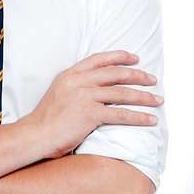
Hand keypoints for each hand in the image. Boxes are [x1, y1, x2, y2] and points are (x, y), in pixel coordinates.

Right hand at [26, 50, 162, 159]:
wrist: (34, 136)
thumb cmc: (45, 121)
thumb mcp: (58, 94)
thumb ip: (75, 88)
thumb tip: (93, 90)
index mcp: (70, 74)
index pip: (99, 60)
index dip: (119, 57)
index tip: (135, 58)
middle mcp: (78, 81)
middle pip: (116, 74)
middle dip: (138, 76)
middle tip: (153, 80)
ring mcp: (84, 97)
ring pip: (122, 93)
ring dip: (144, 97)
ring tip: (158, 100)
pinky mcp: (90, 114)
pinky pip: (120, 114)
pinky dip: (139, 117)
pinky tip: (151, 120)